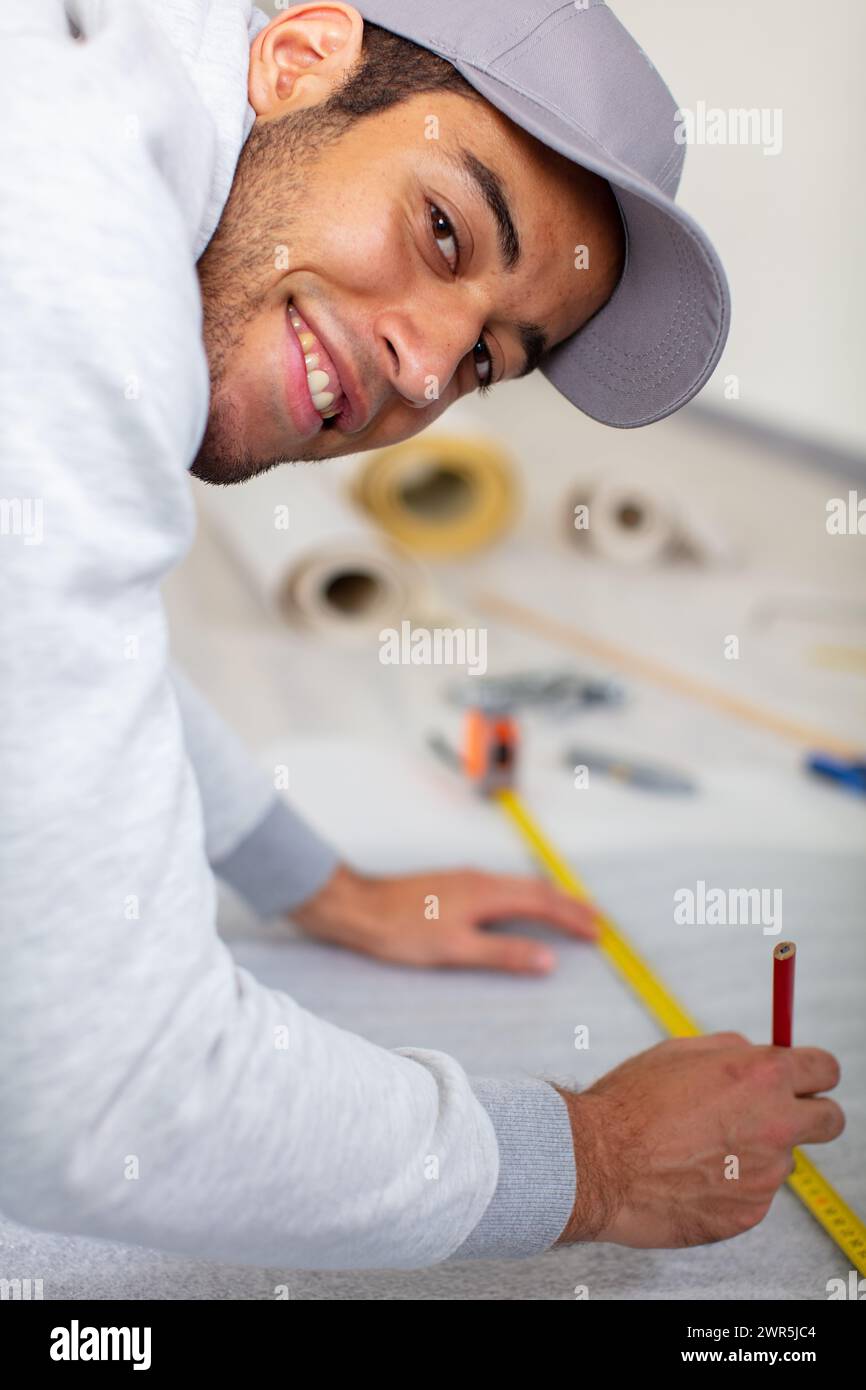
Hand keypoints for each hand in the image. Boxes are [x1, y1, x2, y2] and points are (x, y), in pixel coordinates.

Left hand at [290, 863, 598, 971]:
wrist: (358, 906)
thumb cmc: (402, 931)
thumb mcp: (456, 949)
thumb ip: (503, 953)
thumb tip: (547, 960)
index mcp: (487, 893)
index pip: (543, 904)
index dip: (573, 918)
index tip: (598, 932)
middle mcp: (482, 879)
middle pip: (537, 889)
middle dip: (569, 905)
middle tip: (597, 920)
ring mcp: (467, 878)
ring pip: (520, 885)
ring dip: (549, 898)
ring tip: (569, 910)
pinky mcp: (454, 883)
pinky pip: (504, 885)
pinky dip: (526, 895)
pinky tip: (521, 904)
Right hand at [554, 1033, 843, 1247]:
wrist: (599, 1164)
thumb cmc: (630, 1104)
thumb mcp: (679, 1051)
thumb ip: (732, 1051)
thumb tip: (757, 1054)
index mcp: (762, 1076)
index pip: (824, 1069)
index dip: (812, 1072)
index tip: (803, 1078)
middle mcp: (775, 1124)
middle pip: (829, 1120)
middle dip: (810, 1114)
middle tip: (774, 1116)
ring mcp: (766, 1174)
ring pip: (780, 1159)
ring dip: (754, 1152)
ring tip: (697, 1148)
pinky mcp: (750, 1212)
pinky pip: (753, 1193)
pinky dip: (730, 1185)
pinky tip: (690, 1175)